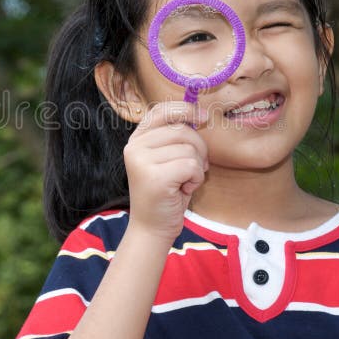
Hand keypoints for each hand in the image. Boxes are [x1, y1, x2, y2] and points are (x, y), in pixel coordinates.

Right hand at [123, 102, 208, 242]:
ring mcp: (141, 160)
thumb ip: (175, 136)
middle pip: (182, 130)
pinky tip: (184, 189)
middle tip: (194, 169)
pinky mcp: (153, 176)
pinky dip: (196, 178)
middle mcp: (134, 146)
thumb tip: (201, 113)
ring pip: (189, 148)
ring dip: (197, 167)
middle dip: (199, 148)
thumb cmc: (166, 193)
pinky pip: (191, 165)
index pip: (162, 110)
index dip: (186, 109)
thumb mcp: (168, 158)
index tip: (204, 117)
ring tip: (184, 181)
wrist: (152, 228)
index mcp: (137, 139)